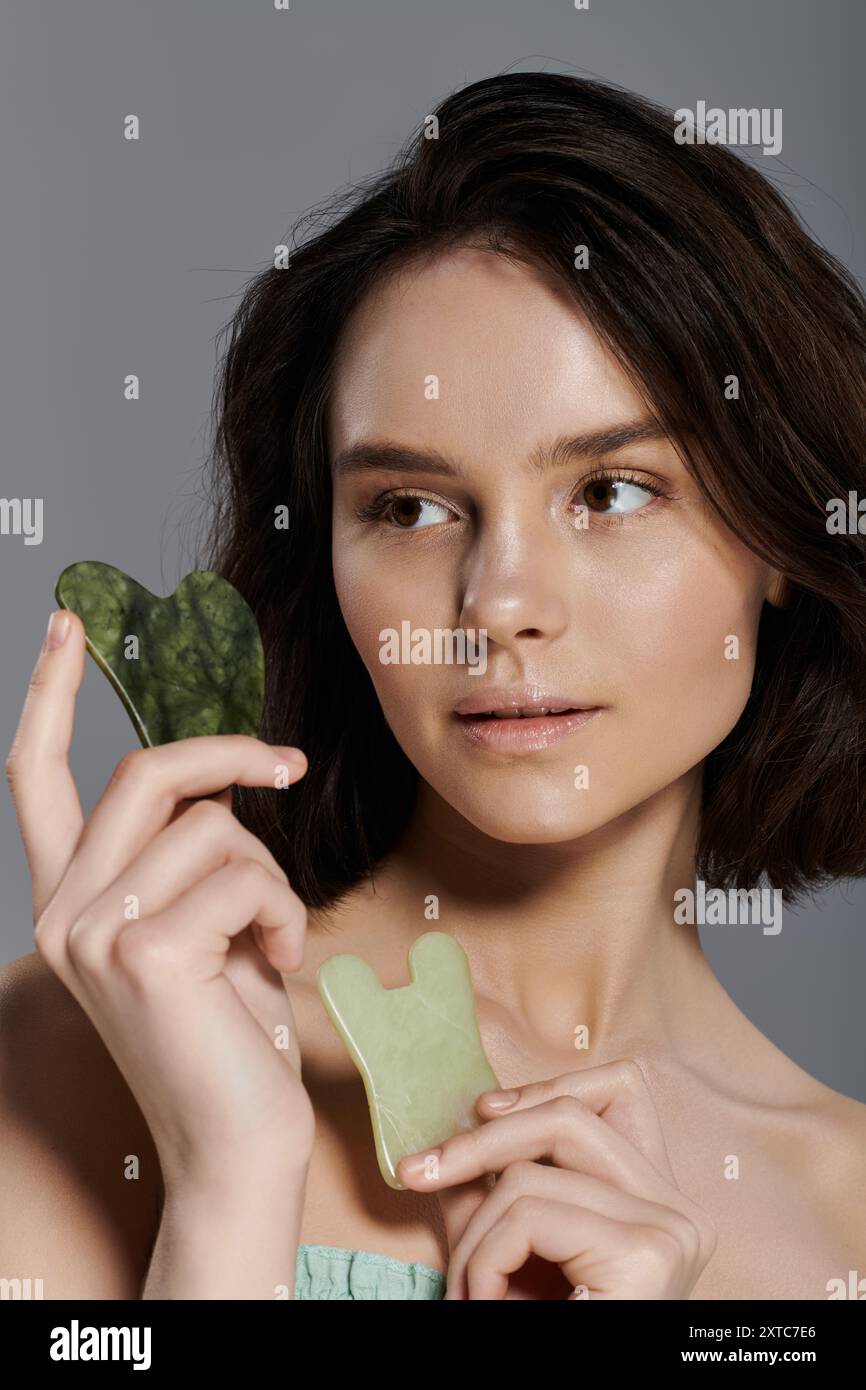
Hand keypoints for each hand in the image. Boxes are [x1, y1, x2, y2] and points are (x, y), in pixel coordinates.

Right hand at [6, 609, 315, 1183]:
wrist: (237, 1141)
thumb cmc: (231, 1031)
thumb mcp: (205, 921)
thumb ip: (188, 851)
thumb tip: (226, 779)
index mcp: (68, 899)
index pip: (34, 778)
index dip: (49, 693)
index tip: (67, 624)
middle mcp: (61, 913)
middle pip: (145, 772)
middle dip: (230, 754)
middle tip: (288, 763)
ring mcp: (92, 931)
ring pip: (214, 827)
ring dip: (272, 873)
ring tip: (274, 937)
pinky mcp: (143, 951)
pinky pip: (246, 874)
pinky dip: (284, 910)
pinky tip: (277, 962)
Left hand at [396, 1059, 716, 1299]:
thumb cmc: (545, 1331)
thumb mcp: (516, 1251)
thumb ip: (496, 1191)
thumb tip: (448, 1132)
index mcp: (659, 1200)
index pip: (622, 1088)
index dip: (547, 1085)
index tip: (482, 1112)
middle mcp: (681, 1208)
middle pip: (570, 1113)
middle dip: (480, 1143)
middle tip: (418, 1174)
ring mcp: (672, 1228)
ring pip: (534, 1170)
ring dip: (475, 1231)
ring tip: (468, 1289)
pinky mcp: (648, 1253)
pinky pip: (529, 1214)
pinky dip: (484, 1258)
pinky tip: (486, 1303)